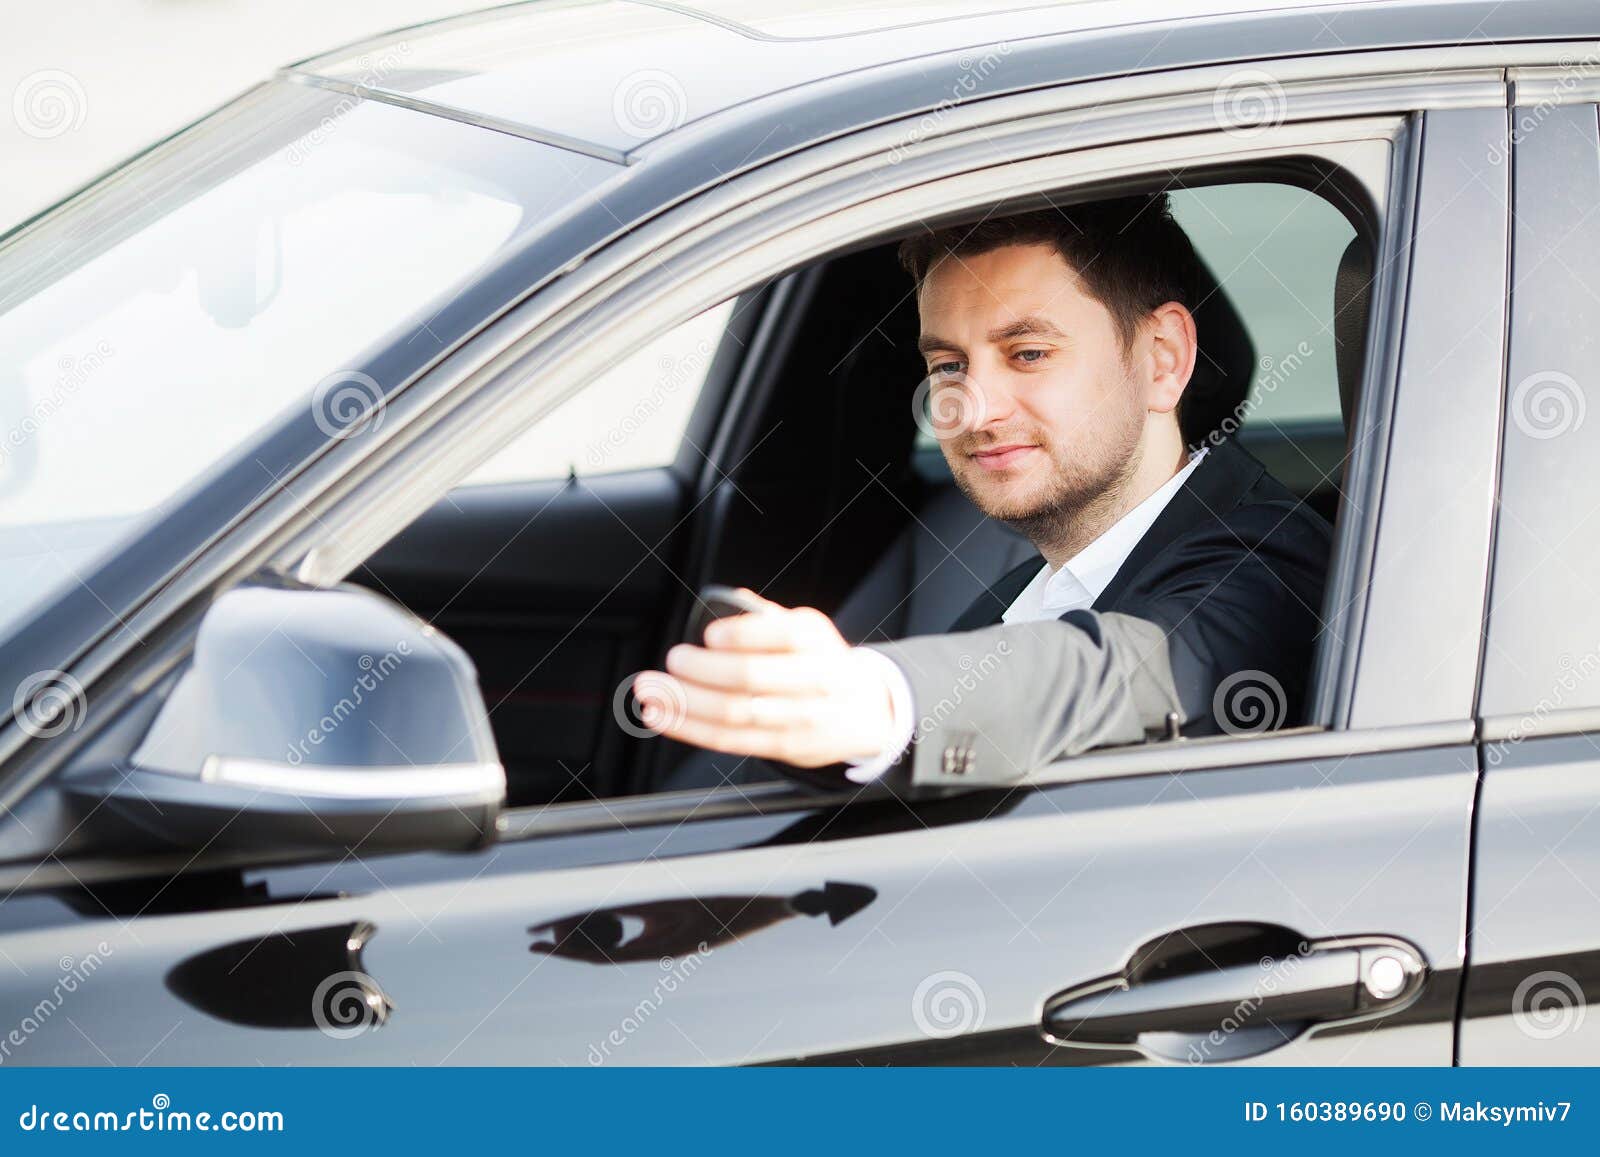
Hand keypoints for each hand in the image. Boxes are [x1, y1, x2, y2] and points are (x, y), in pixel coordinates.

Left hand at [631, 590, 897, 767]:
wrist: (867, 712)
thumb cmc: (824, 663)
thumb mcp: (808, 630)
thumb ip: (767, 618)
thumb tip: (729, 602)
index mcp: (816, 642)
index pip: (781, 634)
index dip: (740, 634)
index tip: (710, 635)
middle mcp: (813, 681)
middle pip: (750, 677)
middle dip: (701, 669)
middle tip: (674, 659)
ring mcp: (799, 719)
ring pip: (733, 713)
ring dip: (684, 702)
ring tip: (652, 691)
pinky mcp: (782, 747)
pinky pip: (729, 740)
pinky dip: (690, 728)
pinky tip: (663, 716)